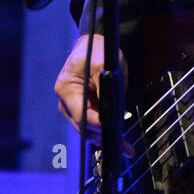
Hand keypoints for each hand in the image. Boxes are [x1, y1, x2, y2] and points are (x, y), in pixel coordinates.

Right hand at [55, 33, 130, 150]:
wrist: (95, 44)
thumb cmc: (98, 50)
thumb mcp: (104, 65)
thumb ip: (106, 89)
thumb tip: (111, 114)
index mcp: (66, 89)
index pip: (81, 114)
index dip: (98, 124)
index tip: (113, 130)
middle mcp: (67, 102)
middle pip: (84, 126)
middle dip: (104, 136)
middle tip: (124, 146)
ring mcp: (75, 107)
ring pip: (90, 130)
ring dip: (107, 138)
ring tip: (126, 148)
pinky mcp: (86, 109)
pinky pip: (96, 125)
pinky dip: (108, 133)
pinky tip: (122, 142)